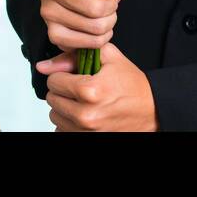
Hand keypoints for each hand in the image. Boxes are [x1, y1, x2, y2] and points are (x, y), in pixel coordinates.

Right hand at [34, 0, 127, 52]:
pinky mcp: (52, 33)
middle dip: (111, 8)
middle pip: (93, 8)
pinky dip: (100, 39)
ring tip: (108, 15)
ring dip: (108, 23)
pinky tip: (101, 30)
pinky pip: (84, 43)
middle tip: (112, 4)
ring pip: (92, 26)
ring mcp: (47, 12)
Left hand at [37, 42, 157, 130]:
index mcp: (90, 90)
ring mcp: (87, 132)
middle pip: (52, 100)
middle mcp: (87, 114)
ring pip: (55, 117)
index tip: (75, 76)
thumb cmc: (131, 84)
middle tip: (79, 89)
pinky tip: (83, 114)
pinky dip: (69, 123)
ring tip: (82, 102)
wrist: (152, 109)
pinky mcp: (89, 141)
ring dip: (65, 108)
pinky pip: (62, 131)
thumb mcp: (108, 57)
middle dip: (63, 91)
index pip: (54, 81)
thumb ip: (73, 56)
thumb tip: (44, 66)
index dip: (63, 75)